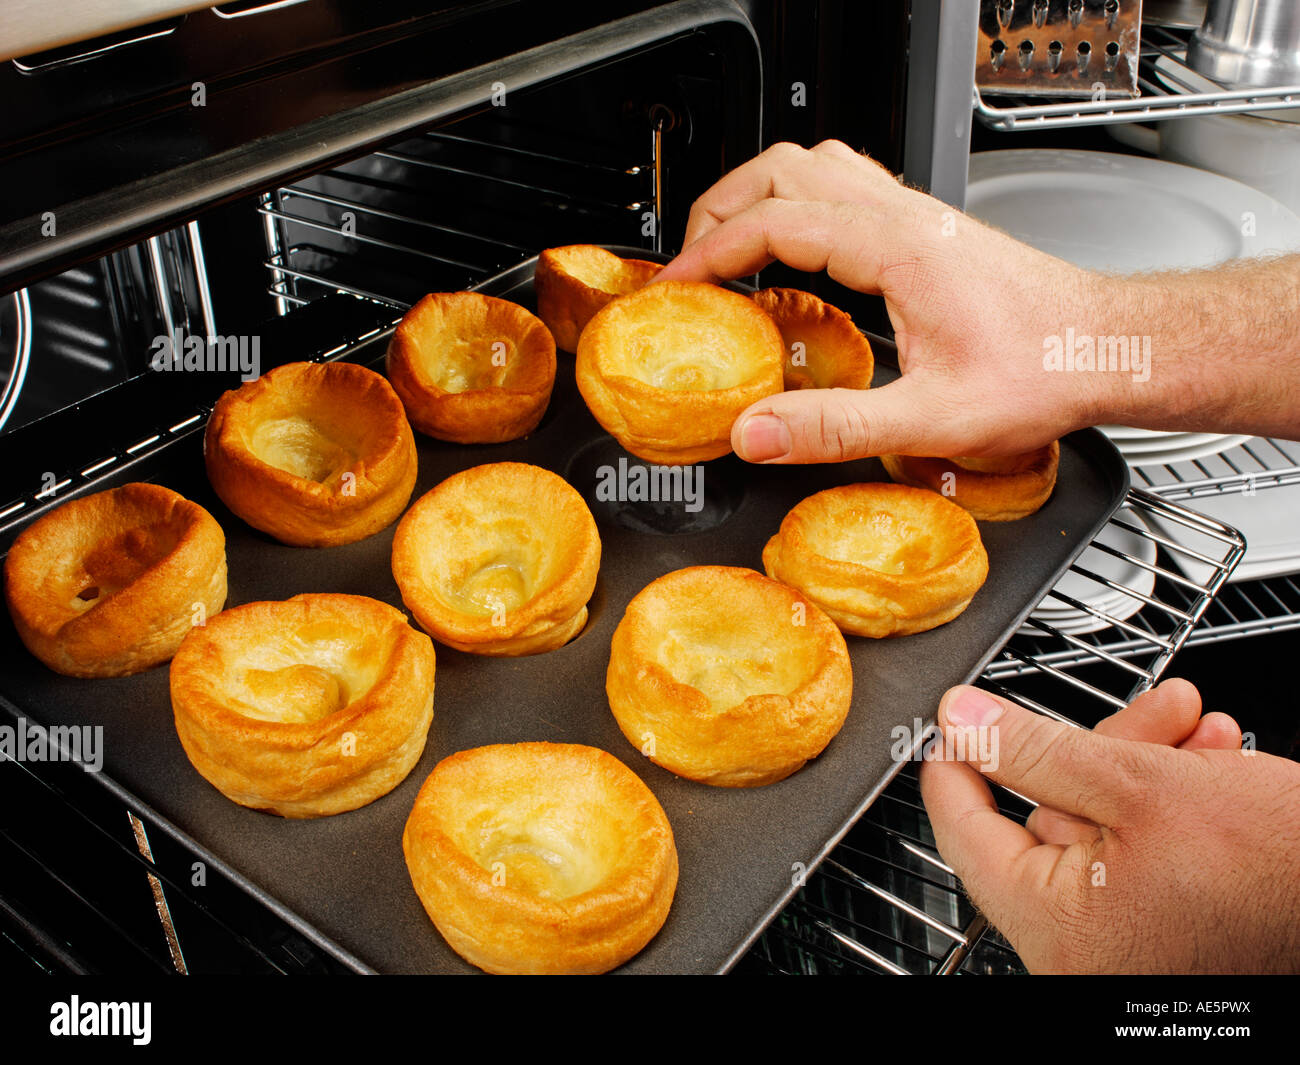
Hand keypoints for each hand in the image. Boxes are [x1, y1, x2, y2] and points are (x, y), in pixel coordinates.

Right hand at [656, 141, 1299, 459]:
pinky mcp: (928, 230)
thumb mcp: (932, 419)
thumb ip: (834, 428)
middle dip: (722, 206)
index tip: (678, 283)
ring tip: (729, 247)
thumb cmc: (1044, 370)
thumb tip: (757, 433)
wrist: (1107, 349)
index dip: (712, 249)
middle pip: (785, 166)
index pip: (776, 220)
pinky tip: (796, 256)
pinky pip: (846, 188)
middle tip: (691, 260)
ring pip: (817, 164)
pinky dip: (800, 206)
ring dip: (761, 195)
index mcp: (897, 248)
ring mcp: (917, 215)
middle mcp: (905, 217)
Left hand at [918, 679, 1299, 972]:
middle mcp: (1082, 949)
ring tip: (1191, 723)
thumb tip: (962, 718)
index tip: (958, 717)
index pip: (963, 828)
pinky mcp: (1167, 926)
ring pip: (1103, 822)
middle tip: (1138, 705)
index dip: (959, 758)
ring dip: (1141, 761)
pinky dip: (1166, 798)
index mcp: (1053, 925)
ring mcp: (1127, 941)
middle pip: (1050, 815)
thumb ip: (1032, 748)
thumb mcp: (1136, 783)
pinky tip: (1207, 758)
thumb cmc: (1275, 866)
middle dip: (1095, 746)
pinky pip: (1140, 850)